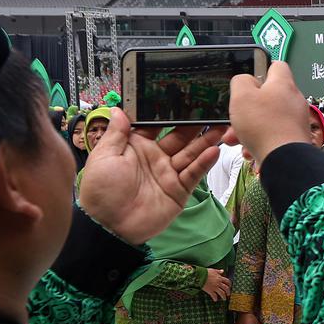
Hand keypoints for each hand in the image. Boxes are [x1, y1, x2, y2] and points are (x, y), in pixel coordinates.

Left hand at [78, 109, 226, 244]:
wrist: (110, 225)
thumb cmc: (102, 189)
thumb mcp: (104, 156)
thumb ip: (115, 133)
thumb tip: (118, 109)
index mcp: (136, 147)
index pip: (156, 126)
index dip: (168, 114)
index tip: (182, 98)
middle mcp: (156, 157)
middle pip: (179, 137)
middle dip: (194, 124)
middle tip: (210, 109)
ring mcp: (169, 174)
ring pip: (191, 153)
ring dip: (205, 140)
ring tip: (220, 126)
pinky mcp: (179, 190)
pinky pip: (193, 173)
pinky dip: (204, 163)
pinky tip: (214, 150)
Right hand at [201, 268, 230, 301]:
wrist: (199, 275)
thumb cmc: (205, 272)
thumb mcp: (213, 270)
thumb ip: (218, 271)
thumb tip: (222, 271)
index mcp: (220, 278)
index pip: (227, 281)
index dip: (230, 284)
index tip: (230, 286)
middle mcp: (218, 283)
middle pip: (226, 288)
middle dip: (228, 292)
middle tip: (228, 294)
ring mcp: (215, 287)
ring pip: (222, 293)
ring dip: (224, 297)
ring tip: (224, 299)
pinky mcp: (210, 290)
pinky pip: (214, 295)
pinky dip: (215, 298)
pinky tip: (215, 300)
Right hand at [228, 61, 311, 168]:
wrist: (285, 160)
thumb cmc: (265, 127)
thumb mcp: (241, 95)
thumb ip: (241, 81)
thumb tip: (245, 80)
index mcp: (283, 84)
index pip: (277, 66)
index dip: (261, 69)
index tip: (249, 79)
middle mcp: (294, 100)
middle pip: (267, 97)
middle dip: (248, 108)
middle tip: (237, 116)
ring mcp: (296, 121)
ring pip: (267, 119)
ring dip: (249, 128)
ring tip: (237, 138)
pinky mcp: (295, 139)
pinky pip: (273, 136)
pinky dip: (260, 142)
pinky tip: (250, 151)